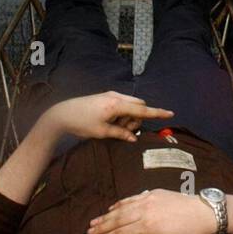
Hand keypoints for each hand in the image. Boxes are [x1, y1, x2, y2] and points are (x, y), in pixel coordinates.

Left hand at [42, 91, 172, 143]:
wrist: (62, 114)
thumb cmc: (82, 123)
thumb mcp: (102, 132)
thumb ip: (121, 133)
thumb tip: (134, 138)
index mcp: (116, 105)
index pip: (142, 110)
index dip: (157, 113)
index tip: (170, 113)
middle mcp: (116, 97)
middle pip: (138, 106)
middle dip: (137, 118)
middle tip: (123, 130)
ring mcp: (111, 95)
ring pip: (131, 105)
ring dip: (128, 117)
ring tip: (113, 127)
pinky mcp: (106, 97)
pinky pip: (122, 104)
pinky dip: (122, 114)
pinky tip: (110, 122)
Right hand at [88, 188, 215, 233]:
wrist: (204, 212)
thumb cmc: (188, 232)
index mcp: (148, 226)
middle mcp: (145, 210)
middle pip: (118, 219)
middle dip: (103, 227)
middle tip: (90, 232)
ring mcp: (148, 199)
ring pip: (122, 207)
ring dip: (107, 215)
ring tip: (95, 221)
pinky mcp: (153, 193)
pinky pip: (132, 198)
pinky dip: (120, 203)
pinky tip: (113, 208)